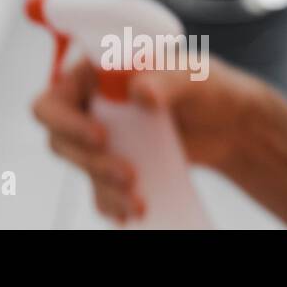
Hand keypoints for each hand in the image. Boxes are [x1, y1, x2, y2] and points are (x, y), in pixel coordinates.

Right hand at [32, 56, 262, 222]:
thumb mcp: (193, 76)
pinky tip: (133, 212)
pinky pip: (99, 189)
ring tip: (139, 202)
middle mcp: (89, 106)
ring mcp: (100, 139)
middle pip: (60, 139)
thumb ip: (167, 78)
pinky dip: (113, 203)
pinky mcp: (114, 166)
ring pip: (80, 168)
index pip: (55, 97)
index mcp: (94, 74)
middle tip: (129, 176)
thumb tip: (139, 91)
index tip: (102, 137)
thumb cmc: (207, 87)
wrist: (230, 127)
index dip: (67, 121)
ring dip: (104, 187)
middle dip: (89, 162)